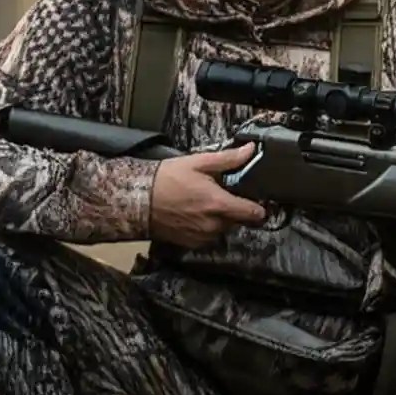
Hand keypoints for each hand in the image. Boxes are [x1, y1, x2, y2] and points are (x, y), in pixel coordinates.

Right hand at [149, 143, 267, 248]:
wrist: (136, 200)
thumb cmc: (166, 179)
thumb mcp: (198, 162)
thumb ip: (228, 159)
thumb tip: (251, 150)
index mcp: (219, 204)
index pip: (254, 213)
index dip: (259, 206)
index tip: (256, 199)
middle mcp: (214, 225)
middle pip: (239, 220)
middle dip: (234, 209)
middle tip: (221, 195)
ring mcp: (202, 237)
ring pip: (224, 229)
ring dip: (220, 219)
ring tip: (203, 203)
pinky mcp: (191, 244)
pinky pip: (209, 237)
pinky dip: (207, 227)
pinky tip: (194, 214)